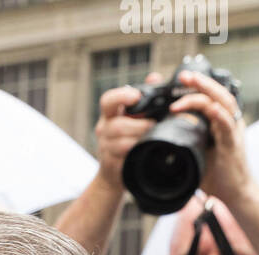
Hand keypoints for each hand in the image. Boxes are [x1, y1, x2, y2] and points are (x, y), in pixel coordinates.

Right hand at [92, 73, 161, 192]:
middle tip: (153, 124)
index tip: (135, 96)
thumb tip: (154, 77)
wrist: (113, 173)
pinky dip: (136, 153)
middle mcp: (104, 129)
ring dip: (139, 139)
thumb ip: (145, 97)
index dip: (121, 97)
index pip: (108, 101)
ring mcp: (105, 148)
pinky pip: (124, 158)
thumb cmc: (127, 139)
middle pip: (117, 125)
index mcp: (109, 114)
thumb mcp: (134, 117)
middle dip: (139, 125)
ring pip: (121, 143)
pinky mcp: (110, 164)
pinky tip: (145, 150)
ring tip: (152, 137)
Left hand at [167, 69, 252, 207]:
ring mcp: (232, 131)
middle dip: (199, 82)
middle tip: (183, 75)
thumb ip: (183, 143)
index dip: (196, 87)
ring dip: (206, 91)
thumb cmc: (215, 175)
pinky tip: (212, 108)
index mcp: (218, 122)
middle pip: (216, 93)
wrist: (234, 194)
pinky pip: (228, 125)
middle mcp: (228, 122)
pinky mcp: (233, 144)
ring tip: (192, 83)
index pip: (209, 97)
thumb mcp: (194, 154)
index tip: (179, 81)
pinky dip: (220, 115)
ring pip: (223, 103)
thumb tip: (158, 141)